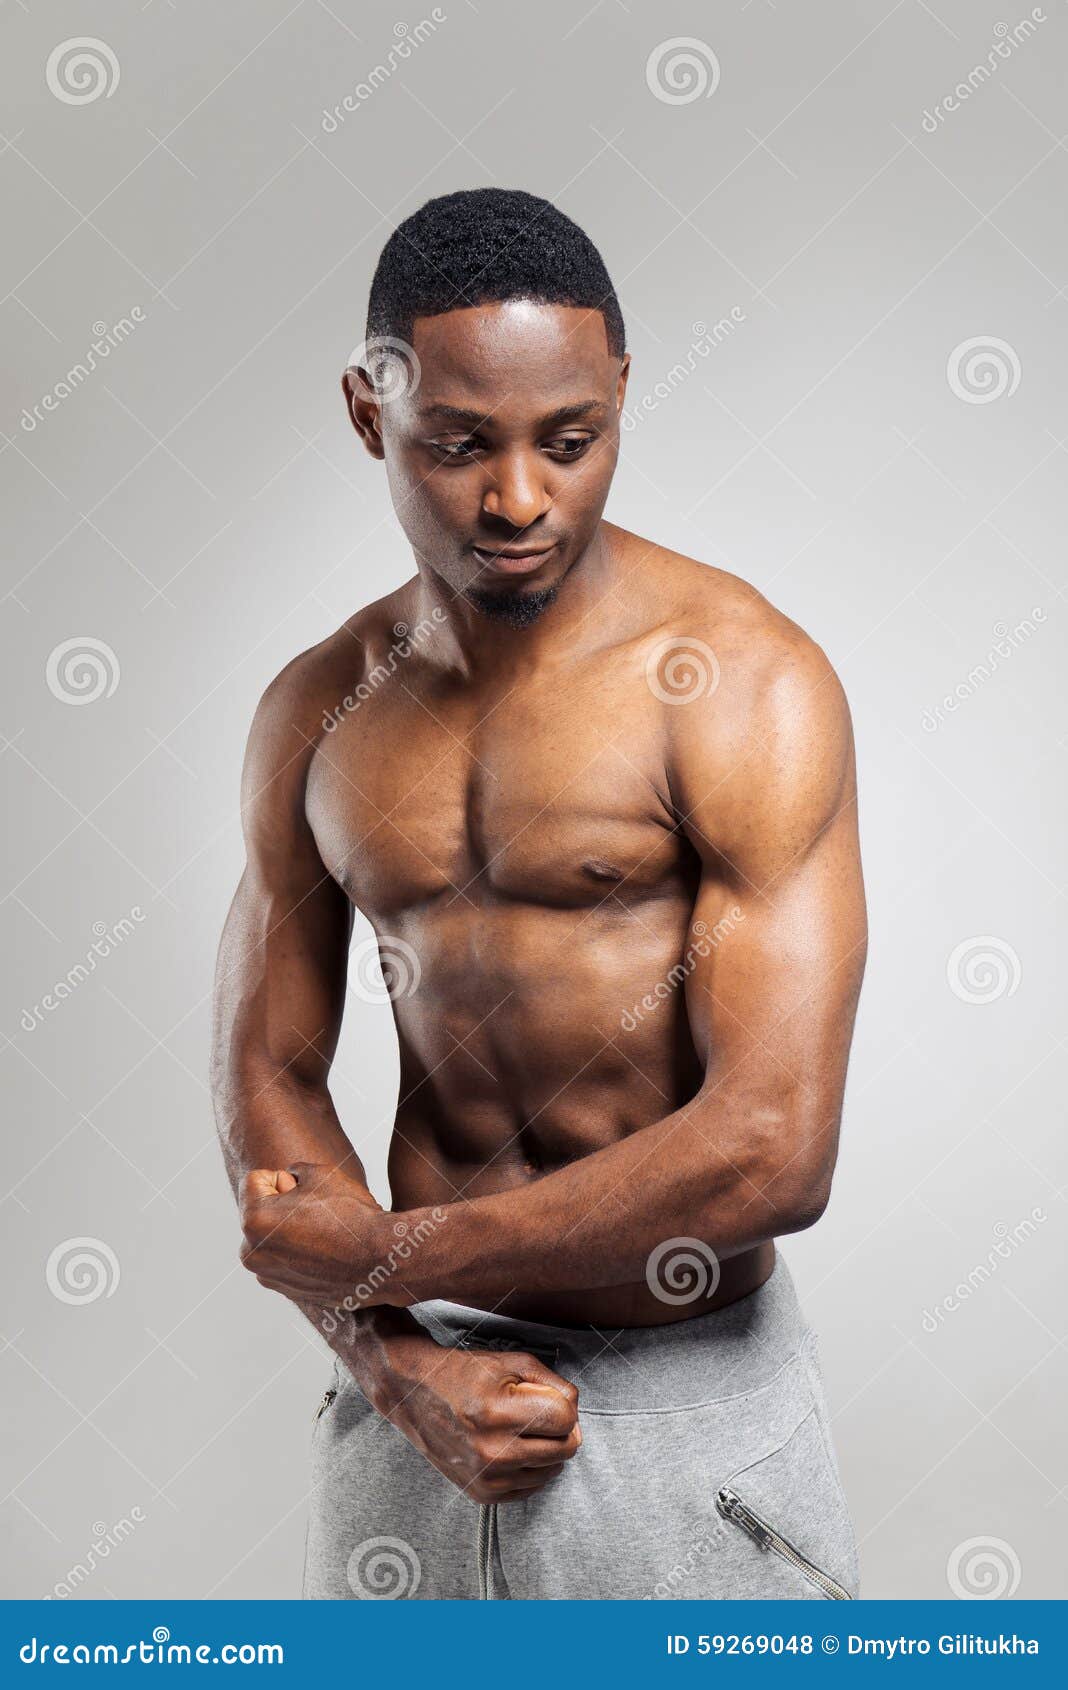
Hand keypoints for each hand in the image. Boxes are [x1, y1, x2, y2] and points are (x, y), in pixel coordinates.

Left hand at [239, 1162, 387, 1310]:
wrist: (382, 1259)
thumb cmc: (351, 1213)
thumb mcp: (320, 1173)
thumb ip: (294, 1171)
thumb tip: (288, 1179)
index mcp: (254, 1221)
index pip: (255, 1181)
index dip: (284, 1178)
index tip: (306, 1192)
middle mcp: (253, 1253)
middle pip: (260, 1211)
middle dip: (281, 1205)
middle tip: (316, 1211)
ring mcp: (269, 1276)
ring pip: (272, 1237)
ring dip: (289, 1230)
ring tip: (323, 1232)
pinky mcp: (287, 1290)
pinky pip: (285, 1259)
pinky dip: (299, 1252)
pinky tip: (327, 1251)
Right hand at [365, 1337, 581, 1504]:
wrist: (415, 1395)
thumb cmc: (466, 1374)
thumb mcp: (512, 1362)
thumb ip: (554, 1383)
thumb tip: (576, 1410)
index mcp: (498, 1412)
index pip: (565, 1419)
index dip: (565, 1405)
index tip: (549, 1398)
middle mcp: (492, 1451)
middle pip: (565, 1449)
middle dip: (561, 1428)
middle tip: (540, 1413)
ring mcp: (486, 1477)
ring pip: (552, 1470)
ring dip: (546, 1449)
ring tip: (521, 1429)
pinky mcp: (482, 1494)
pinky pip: (532, 1487)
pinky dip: (530, 1468)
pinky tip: (512, 1447)